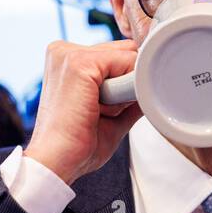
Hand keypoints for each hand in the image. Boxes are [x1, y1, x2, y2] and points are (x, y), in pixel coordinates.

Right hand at [24, 40, 142, 185]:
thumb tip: (153, 86)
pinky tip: (99, 108)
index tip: (108, 106)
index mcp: (68, 59)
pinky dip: (123, 91)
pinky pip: (125, 64)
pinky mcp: (78, 63)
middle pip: (125, 52)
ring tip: (98, 111)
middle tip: (102, 111)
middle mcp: (65, 51)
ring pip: (127, 58)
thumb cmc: (78, 142)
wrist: (58, 160)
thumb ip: (131, 95)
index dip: (125, 79)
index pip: (117, 54)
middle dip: (126, 82)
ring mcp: (69, 53)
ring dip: (123, 89)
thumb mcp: (113, 113)